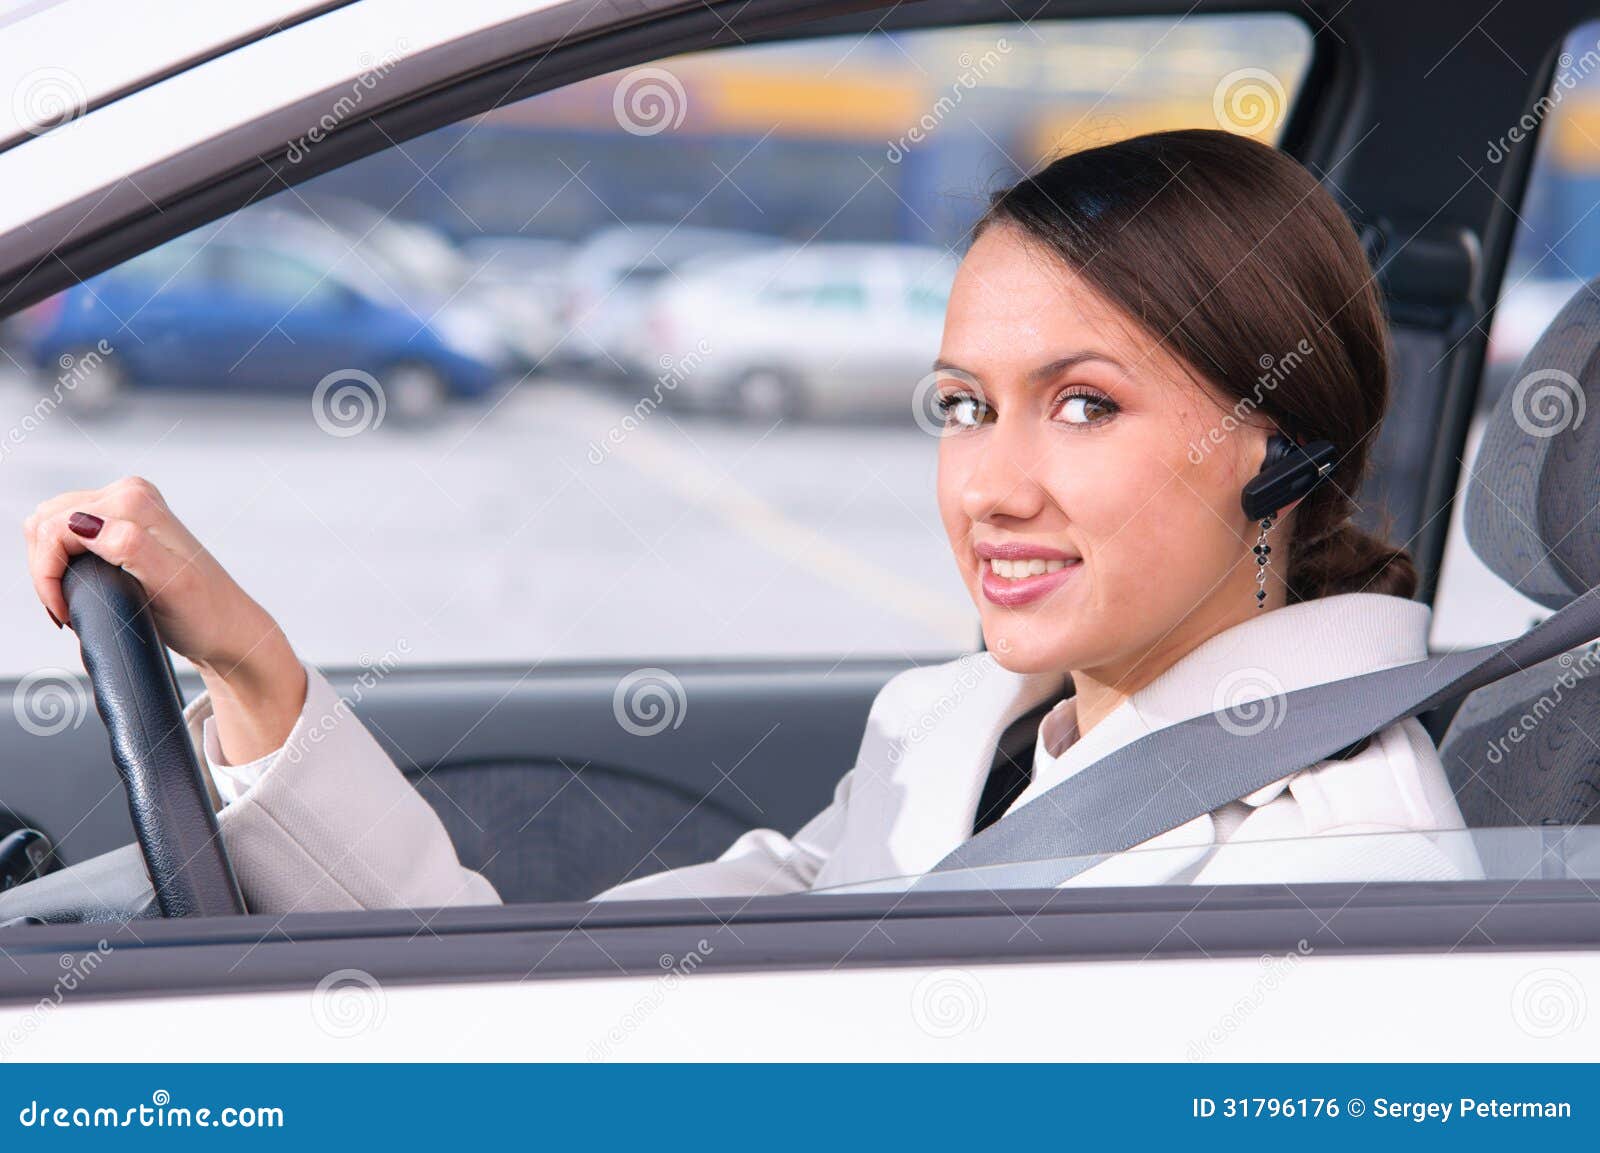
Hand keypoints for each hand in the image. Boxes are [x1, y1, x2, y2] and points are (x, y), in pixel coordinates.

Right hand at [24, 476, 306, 762]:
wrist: (227, 627)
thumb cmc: (205, 614)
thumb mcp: (169, 584)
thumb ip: (130, 547)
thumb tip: (86, 524)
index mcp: (134, 502)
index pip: (55, 526)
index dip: (47, 572)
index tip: (64, 611)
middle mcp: (130, 495)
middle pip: (47, 521)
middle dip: (45, 568)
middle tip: (65, 608)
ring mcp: (127, 507)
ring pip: (51, 525)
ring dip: (50, 565)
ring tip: (71, 600)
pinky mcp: (123, 523)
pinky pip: (67, 532)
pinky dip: (60, 561)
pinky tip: (77, 587)